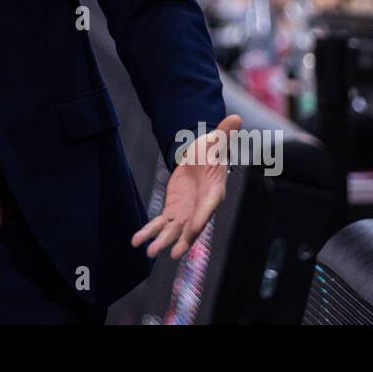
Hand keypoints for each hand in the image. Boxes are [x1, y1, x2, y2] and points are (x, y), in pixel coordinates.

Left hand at [132, 114, 241, 259]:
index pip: (208, 207)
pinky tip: (136, 241)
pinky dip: (148, 232)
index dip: (201, 217)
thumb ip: (224, 133)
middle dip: (182, 240)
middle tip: (174, 254)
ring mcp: (186, 213)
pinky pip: (159, 224)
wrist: (199, 160)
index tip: (194, 228)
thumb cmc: (211, 152)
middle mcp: (200, 208)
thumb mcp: (216, 141)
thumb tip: (236, 117)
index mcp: (213, 192)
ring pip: (173, 230)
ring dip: (162, 241)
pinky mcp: (172, 212)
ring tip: (150, 253)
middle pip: (191, 227)